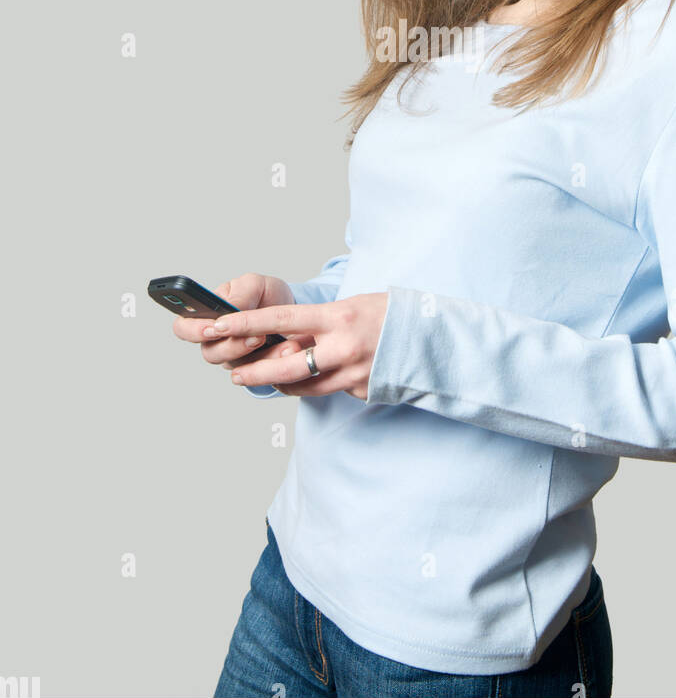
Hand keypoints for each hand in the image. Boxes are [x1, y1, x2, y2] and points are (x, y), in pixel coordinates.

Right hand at [171, 274, 316, 380]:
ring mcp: (233, 356)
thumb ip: (240, 294)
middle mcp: (215, 340)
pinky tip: (287, 348)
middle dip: (233, 346)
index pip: (184, 328)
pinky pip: (257, 372)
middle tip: (255, 335)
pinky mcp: (253, 369)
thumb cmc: (264, 295)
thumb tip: (230, 308)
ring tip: (272, 339)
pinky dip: (273, 360)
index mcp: (206, 315)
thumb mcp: (254, 285)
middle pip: (210, 353)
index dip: (193, 331)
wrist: (292, 310)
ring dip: (256, 355)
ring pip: (234, 366)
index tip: (213, 328)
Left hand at [200, 292, 389, 401]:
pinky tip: (310, 379)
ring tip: (265, 378)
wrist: (433, 338)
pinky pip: (329, 391)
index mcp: (339, 317)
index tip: (221, 324)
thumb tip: (290, 337)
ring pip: (304, 386)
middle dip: (255, 371)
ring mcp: (353, 373)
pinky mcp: (362, 391)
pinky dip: (315, 386)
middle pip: (286, 365)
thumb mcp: (353, 306)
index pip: (282, 319)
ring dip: (281, 383)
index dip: (247, 323)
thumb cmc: (391, 314)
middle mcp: (343, 347)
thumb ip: (322, 323)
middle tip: (236, 373)